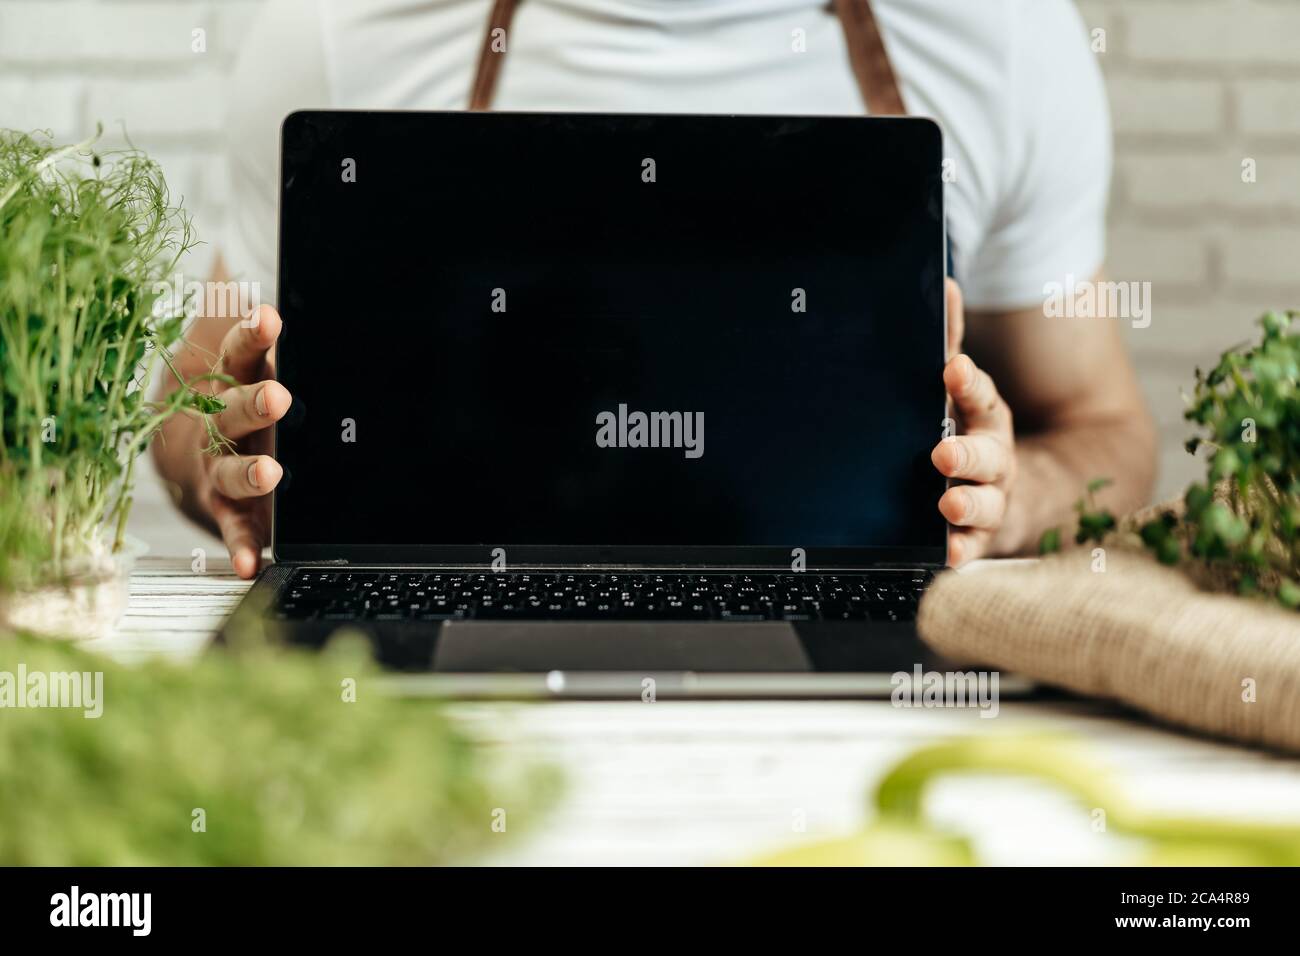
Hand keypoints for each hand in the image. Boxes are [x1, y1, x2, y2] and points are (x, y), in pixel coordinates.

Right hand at [169, 305, 290, 578]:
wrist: (185, 455)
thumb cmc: (228, 397)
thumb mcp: (237, 358)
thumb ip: (240, 318)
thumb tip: (222, 257)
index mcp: (229, 383)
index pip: (239, 353)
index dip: (253, 335)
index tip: (268, 316)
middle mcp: (220, 425)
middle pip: (235, 411)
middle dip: (255, 403)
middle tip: (279, 395)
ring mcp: (218, 467)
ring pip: (232, 469)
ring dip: (251, 473)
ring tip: (270, 475)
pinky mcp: (225, 509)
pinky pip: (235, 529)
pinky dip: (244, 547)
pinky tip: (254, 561)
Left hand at [930, 280, 1017, 566]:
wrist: (1039, 489)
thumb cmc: (977, 432)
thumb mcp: (964, 390)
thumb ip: (949, 342)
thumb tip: (942, 283)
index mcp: (986, 418)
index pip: (981, 397)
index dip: (968, 384)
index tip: (954, 371)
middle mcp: (995, 458)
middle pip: (986, 454)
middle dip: (965, 453)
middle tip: (942, 453)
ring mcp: (993, 498)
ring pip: (985, 502)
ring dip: (968, 504)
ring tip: (948, 504)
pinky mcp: (984, 535)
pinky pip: (974, 546)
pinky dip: (963, 551)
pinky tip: (949, 555)